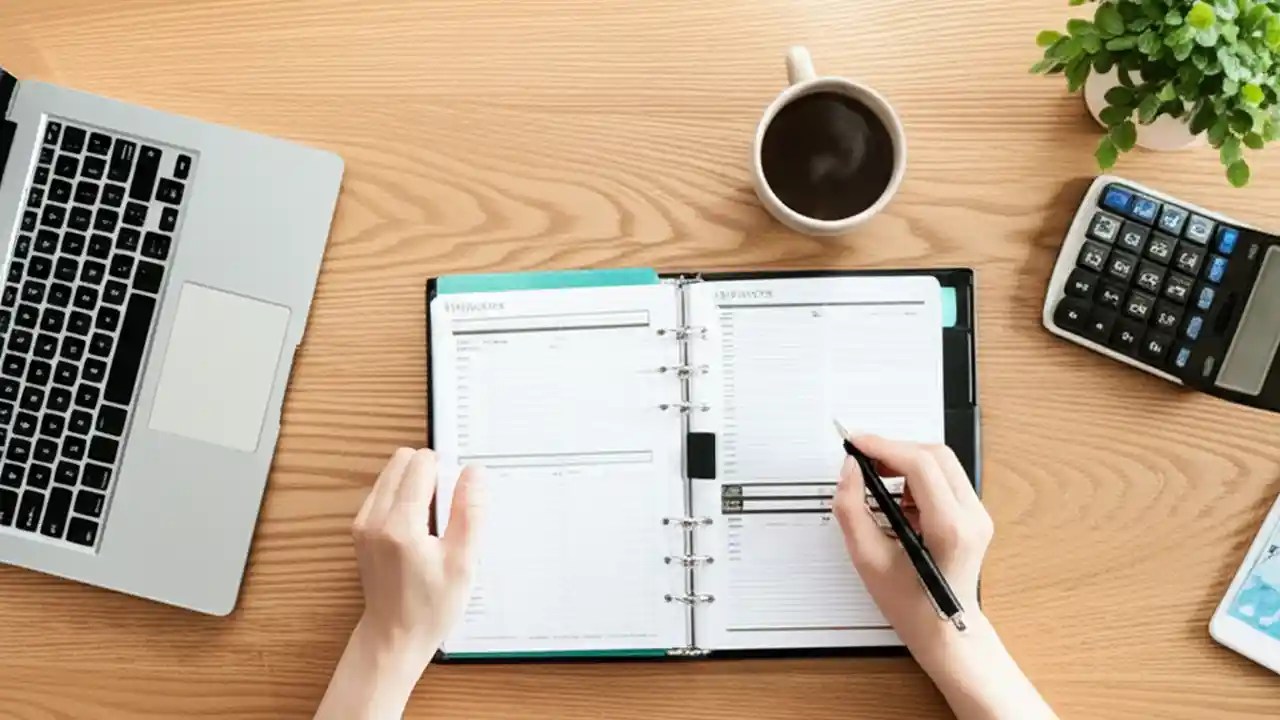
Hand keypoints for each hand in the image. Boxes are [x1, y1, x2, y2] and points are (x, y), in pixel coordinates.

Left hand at [315, 448, 484, 719]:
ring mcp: (363, 522)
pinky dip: (403, 496)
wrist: (394, 636)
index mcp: (400, 525)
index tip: (457, 501)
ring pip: (391, 472)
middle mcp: (374, 518)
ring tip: (432, 522)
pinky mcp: (360, 528)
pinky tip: (418, 528)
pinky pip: (383, 490)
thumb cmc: (431, 606)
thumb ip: (470, 511)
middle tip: (446, 509)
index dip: (447, 472)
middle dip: (430, 472)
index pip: (421, 463)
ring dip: (416, 483)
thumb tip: (473, 472)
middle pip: (403, 459)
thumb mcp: (463, 562)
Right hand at [832, 435, 989, 653]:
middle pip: (935, 455)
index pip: (920, 464)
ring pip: (942, 463)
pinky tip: (899, 503)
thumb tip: (850, 470)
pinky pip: (945, 479)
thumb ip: (852, 509)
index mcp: (950, 528)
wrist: (945, 630)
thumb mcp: (868, 558)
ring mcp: (978, 514)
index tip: (857, 444)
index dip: (884, 447)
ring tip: (880, 485)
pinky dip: (917, 479)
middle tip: (864, 459)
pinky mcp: (974, 515)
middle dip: (895, 450)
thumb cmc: (910, 603)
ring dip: (907, 464)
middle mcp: (972, 516)